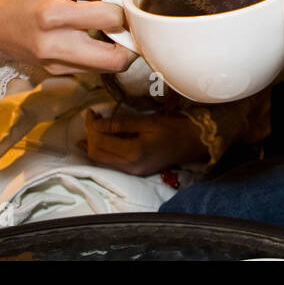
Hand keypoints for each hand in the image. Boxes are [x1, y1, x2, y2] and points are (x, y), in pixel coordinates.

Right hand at [0, 0, 135, 75]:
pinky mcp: (59, 73)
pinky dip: (102, 54)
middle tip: (126, 24)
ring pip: (109, 68)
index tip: (121, 1)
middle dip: (131, 41)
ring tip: (110, 29)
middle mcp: (56, 45)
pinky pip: (94, 68)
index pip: (110, 18)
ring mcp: (57, 64)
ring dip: (119, 49)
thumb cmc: (24, 0)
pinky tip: (93, 38)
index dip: (123, 8)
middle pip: (116, 59)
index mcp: (54, 15)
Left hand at [80, 109, 208, 175]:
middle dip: (89, 136)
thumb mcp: (148, 122)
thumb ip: (120, 124)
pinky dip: (102, 151)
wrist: (193, 143)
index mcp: (133, 153)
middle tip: (92, 119)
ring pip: (101, 160)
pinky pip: (110, 163)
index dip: (91, 126)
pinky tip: (99, 142)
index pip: (100, 142)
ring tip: (91, 129)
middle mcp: (129, 166)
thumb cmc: (174, 129)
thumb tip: (96, 123)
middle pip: (96, 154)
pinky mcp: (135, 171)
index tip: (90, 112)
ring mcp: (132, 171)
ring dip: (93, 145)